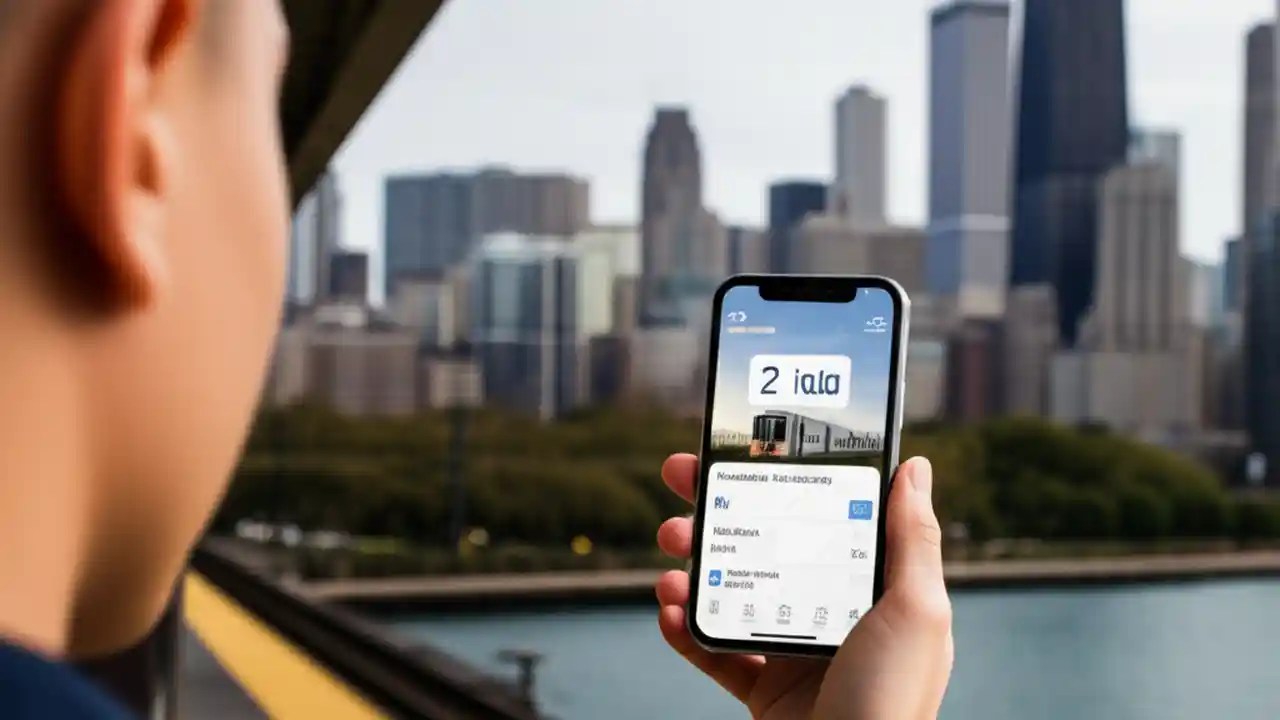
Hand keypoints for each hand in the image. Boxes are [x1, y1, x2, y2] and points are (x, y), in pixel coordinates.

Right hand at [655, 455, 952, 719]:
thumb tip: (916, 468)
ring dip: (693, 565)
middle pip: (767, 545)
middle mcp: (832, 615)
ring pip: (732, 591)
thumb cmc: (893, 703)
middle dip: (719, 510)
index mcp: (872, 591)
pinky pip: (713, 651)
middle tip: (682, 480)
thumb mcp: (917, 612)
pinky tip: (667, 609)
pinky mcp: (763, 690)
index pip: (822, 516)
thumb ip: (912, 540)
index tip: (745, 450)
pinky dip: (683, 628)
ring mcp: (794, 653)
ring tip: (670, 556)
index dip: (782, 479)